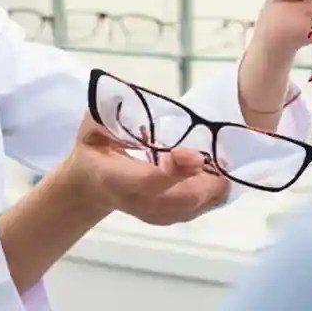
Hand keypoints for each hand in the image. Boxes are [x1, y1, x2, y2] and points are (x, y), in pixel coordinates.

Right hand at [55, 113, 229, 226]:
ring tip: (222, 162)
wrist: (89, 186)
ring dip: (213, 187)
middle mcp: (134, 201)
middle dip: (205, 182)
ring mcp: (151, 214)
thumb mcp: (93, 123)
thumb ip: (111, 111)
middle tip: (221, 157)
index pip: (148, 181)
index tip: (196, 155)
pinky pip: (196, 210)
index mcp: (114, 176)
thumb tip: (135, 93)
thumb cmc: (94, 148)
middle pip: (178, 200)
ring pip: (191, 208)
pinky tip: (218, 173)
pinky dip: (212, 194)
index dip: (175, 172)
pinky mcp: (165, 218)